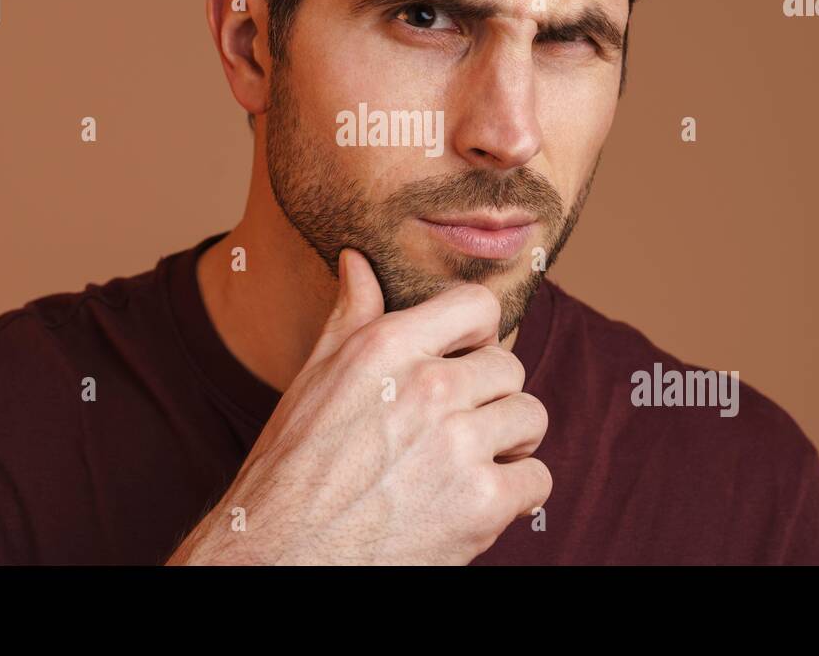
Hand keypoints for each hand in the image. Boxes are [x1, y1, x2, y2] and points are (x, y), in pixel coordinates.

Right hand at [166, 248, 550, 564]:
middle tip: (459, 426)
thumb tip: (357, 260)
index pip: (478, 306)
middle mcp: (428, 386)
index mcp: (385, 346)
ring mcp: (459, 445)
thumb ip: (349, 316)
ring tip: (471, 461)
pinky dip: (516, 494)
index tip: (465, 360)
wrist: (281, 559)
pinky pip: (537, 479)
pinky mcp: (482, 504)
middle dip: (491, 395)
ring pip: (530, 417)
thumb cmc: (291, 469)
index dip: (478, 335)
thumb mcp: (314, 380)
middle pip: (509, 367)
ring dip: (509, 442)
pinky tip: (477, 501)